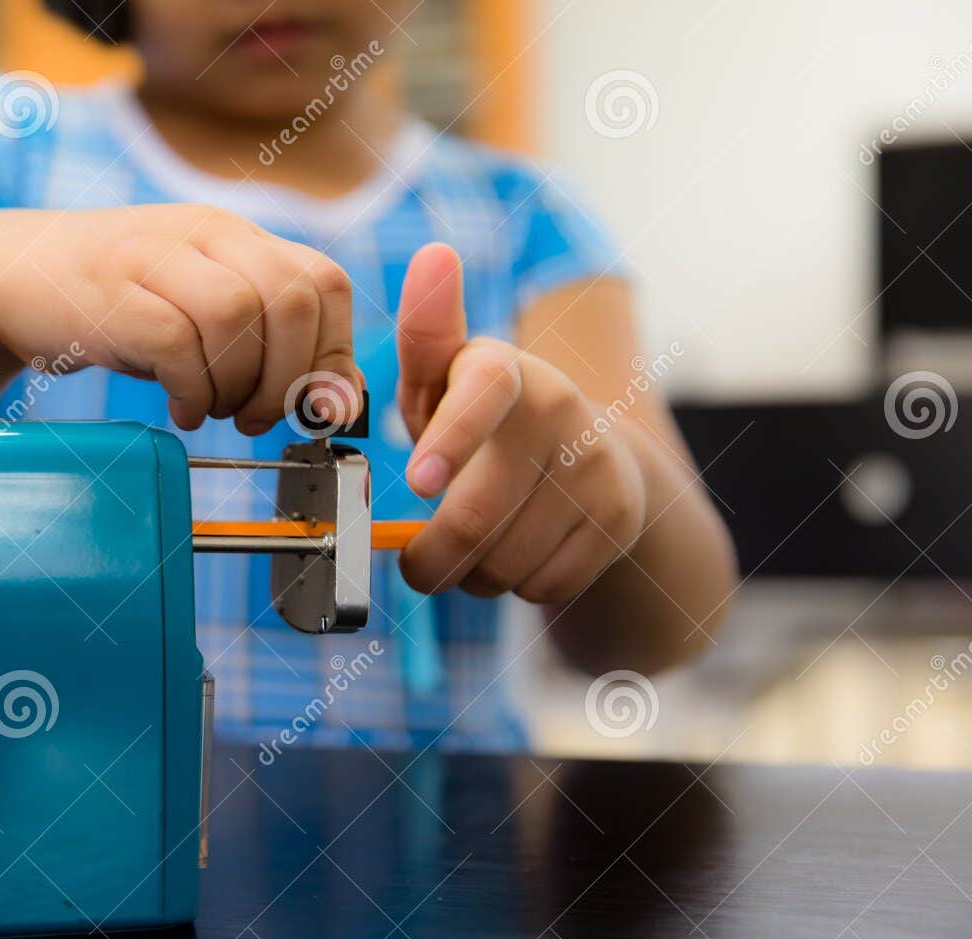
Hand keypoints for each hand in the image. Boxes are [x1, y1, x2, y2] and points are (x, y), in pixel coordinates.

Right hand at [0, 205, 362, 432]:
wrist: (16, 275)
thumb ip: (273, 344)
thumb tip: (342, 402)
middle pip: (292, 299)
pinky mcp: (111, 294)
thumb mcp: (205, 312)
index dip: (331, 353)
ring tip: (213, 409)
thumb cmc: (123, 306)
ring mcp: (154, 257)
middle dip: (287, 379)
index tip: (306, 402)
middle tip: (257, 416)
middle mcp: (204, 233)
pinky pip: (177, 344)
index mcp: (238, 236)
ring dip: (237, 386)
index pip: (326, 283)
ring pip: (238, 317)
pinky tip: (180, 406)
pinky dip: (190, 391)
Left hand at [395, 244, 646, 603]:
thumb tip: (433, 254)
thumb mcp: (445, 377)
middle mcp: (560, 409)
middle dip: (429, 558)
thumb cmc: (485, 417)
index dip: (451, 438)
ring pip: (502, 563)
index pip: (486, 390)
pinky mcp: (619, 519)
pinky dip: (515, 586)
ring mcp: (596, 467)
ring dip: (471, 574)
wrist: (592, 455)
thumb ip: (426, 333)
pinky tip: (521, 551)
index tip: (419, 481)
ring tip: (476, 544)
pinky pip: (540, 585)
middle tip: (418, 559)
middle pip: (474, 516)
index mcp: (504, 370)